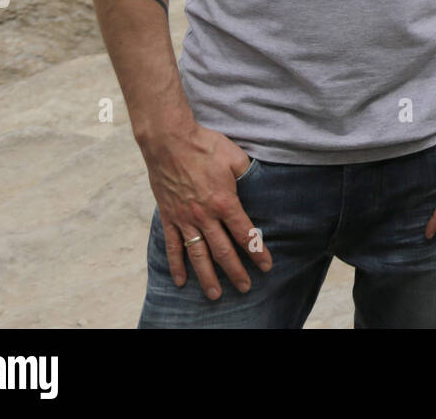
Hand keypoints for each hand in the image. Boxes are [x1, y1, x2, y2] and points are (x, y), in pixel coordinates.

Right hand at [140, 120, 271, 298]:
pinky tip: (181, 281)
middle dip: (236, 271)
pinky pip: (173, 246)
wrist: (169, 140)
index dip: (257, 251)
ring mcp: (185, 219)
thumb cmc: (205, 145)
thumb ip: (247, 173)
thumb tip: (257, 181)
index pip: (245, 233)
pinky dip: (177, 265)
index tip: (266, 266)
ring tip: (215, 294)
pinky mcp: (169, 217)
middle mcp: (205, 216)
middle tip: (245, 288)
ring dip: (207, 277)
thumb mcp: (235, 156)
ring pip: (198, 255)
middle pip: (223, 251)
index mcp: (225, 201)